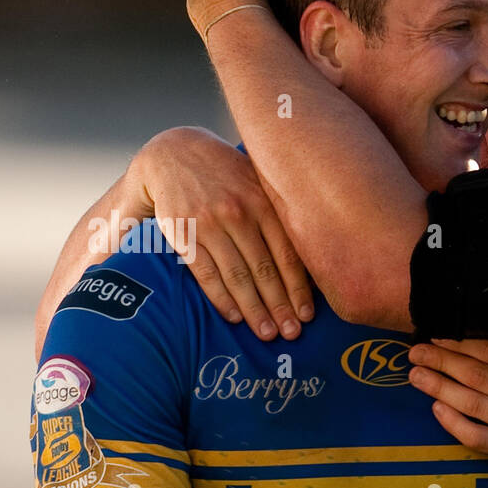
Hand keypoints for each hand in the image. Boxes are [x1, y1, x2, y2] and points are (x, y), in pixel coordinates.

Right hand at [130, 127, 312, 339]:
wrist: (171, 152)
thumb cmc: (227, 175)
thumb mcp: (258, 182)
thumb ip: (281, 213)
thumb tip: (316, 253)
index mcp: (264, 202)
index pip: (288, 253)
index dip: (300, 288)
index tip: (308, 315)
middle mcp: (240, 212)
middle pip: (266, 270)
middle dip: (281, 306)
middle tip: (292, 334)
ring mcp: (210, 223)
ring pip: (237, 275)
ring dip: (254, 309)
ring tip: (267, 333)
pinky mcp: (184, 232)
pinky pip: (205, 272)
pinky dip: (221, 298)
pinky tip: (235, 317)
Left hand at [408, 338, 487, 474]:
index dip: (463, 342)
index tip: (439, 334)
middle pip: (478, 376)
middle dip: (442, 361)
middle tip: (416, 351)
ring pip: (472, 405)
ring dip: (438, 388)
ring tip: (415, 375)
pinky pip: (476, 437)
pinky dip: (453, 423)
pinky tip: (436, 407)